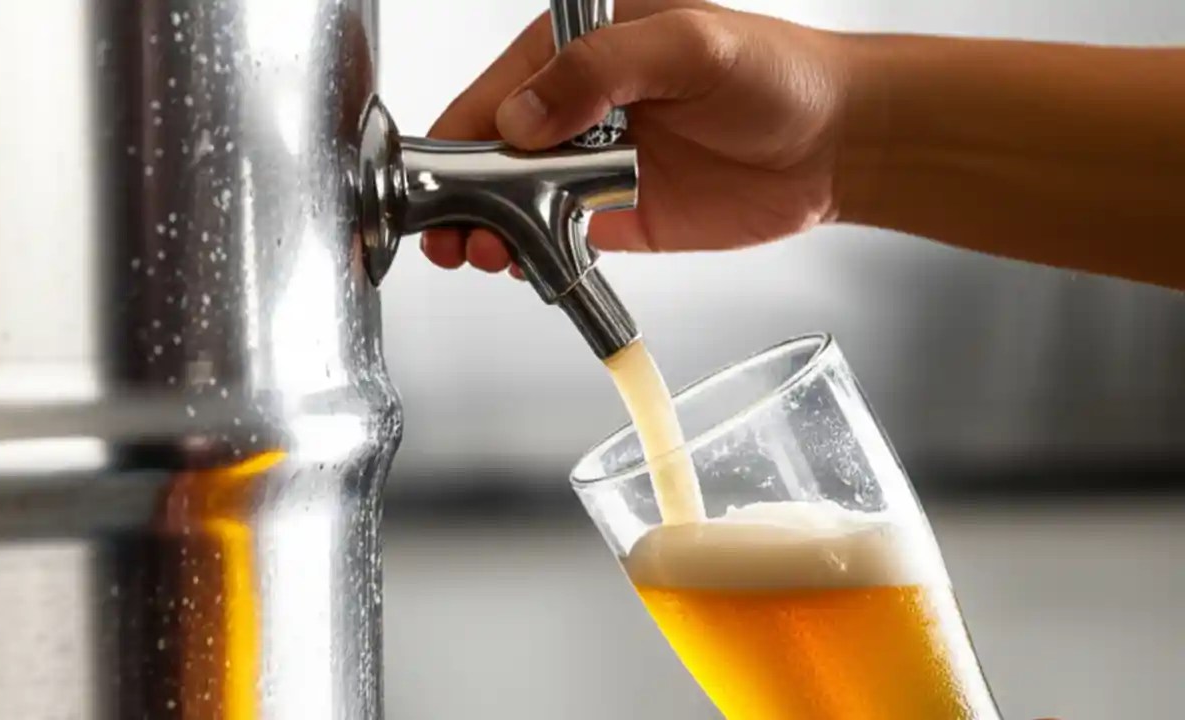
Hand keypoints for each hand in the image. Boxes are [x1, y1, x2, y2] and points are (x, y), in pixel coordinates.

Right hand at [422, 0, 848, 274]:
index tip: (436, 180)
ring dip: (491, 230)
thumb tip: (521, 116)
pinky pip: (559, 239)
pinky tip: (520, 267)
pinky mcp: (617, 218)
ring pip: (516, 203)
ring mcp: (592, 167)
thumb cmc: (775, 72)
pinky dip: (533, 256)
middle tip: (449, 234)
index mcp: (577, 51)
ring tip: (482, 255)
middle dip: (462, 195)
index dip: (459, 138)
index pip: (495, 93)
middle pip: (492, 155)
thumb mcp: (688, 45)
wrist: (837, 143)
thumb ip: (601, 70)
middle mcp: (575, 109)